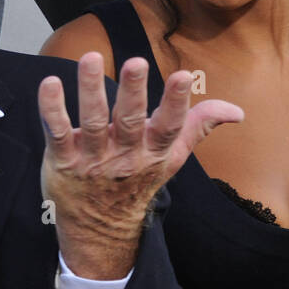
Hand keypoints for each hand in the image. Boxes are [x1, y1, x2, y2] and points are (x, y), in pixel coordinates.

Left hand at [38, 52, 242, 278]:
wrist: (99, 229)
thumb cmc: (136, 181)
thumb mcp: (171, 158)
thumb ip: (198, 126)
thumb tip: (238, 111)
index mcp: (153, 152)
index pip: (169, 126)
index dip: (176, 102)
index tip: (183, 75)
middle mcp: (124, 155)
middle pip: (129, 121)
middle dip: (134, 92)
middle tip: (137, 61)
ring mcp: (92, 158)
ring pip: (92, 122)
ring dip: (91, 90)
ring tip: (91, 59)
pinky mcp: (63, 160)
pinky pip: (57, 132)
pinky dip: (52, 109)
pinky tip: (50, 84)